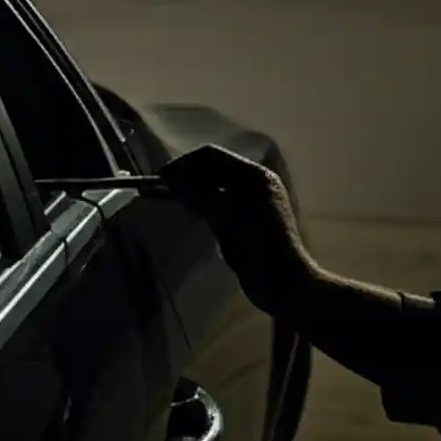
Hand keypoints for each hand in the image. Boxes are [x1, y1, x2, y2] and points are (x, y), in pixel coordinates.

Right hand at [158, 144, 319, 317]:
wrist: (283, 283)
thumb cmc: (258, 245)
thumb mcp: (225, 217)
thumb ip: (197, 195)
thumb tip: (169, 181)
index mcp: (254, 175)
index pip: (211, 157)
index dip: (182, 165)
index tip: (158, 179)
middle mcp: (254, 183)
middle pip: (212, 169)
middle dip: (185, 176)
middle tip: (157, 189)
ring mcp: (253, 201)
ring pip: (214, 186)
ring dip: (191, 190)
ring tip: (166, 199)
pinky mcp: (247, 221)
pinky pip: (219, 203)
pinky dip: (201, 204)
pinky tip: (187, 212)